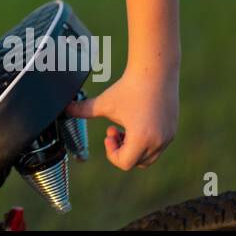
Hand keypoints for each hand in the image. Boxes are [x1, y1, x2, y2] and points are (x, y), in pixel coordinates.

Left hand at [63, 67, 177, 170]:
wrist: (155, 71)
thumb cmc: (129, 87)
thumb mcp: (104, 102)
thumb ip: (83, 110)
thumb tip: (63, 109)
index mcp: (141, 138)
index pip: (125, 163)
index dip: (111, 153)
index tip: (107, 134)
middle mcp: (158, 141)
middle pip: (137, 162)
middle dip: (122, 150)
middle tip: (113, 130)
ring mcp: (168, 136)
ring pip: (149, 156)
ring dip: (134, 147)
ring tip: (125, 128)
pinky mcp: (172, 130)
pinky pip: (158, 146)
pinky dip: (145, 141)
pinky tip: (136, 121)